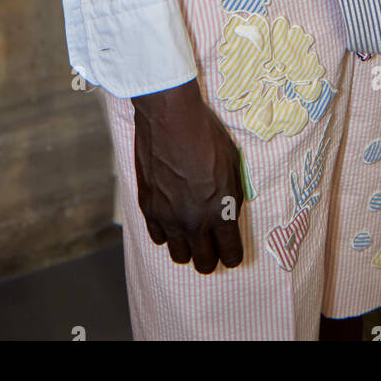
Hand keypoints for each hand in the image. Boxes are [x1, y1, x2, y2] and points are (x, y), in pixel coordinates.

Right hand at [131, 79, 243, 273]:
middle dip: (211, 257)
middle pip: (204, 262)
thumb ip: (231, 196)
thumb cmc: (207, 135)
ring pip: (178, 255)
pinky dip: (165, 233)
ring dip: (187, 247)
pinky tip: (171, 218)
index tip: (231, 250)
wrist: (170, 118)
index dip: (233, 255)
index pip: (230, 254)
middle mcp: (193, 222)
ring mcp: (167, 217)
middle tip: (211, 245)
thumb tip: (228, 211)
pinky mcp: (147, 207)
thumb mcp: (233, 165)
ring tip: (190, 233)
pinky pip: (157, 237)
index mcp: (220, 212)